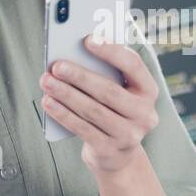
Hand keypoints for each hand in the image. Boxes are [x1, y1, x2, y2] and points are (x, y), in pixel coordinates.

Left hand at [39, 34, 159, 174]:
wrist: (117, 156)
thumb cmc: (114, 111)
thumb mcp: (120, 91)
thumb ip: (107, 73)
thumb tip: (75, 52)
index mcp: (149, 91)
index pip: (134, 65)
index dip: (111, 51)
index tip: (87, 40)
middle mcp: (144, 114)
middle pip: (109, 91)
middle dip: (80, 76)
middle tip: (57, 66)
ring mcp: (129, 135)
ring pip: (93, 111)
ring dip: (66, 94)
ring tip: (47, 81)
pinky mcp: (109, 150)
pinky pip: (82, 129)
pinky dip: (62, 114)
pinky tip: (48, 102)